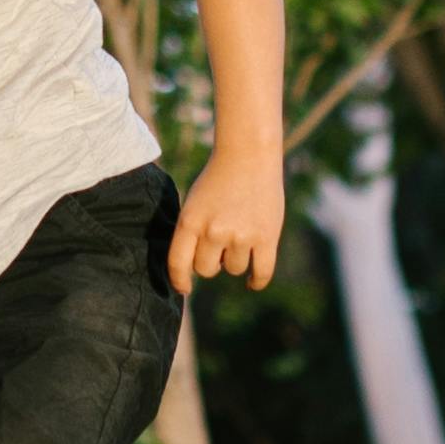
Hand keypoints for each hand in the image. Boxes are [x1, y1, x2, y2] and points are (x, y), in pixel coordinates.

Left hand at [169, 151, 284, 294]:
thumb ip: (192, 233)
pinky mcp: (267, 237)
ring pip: (234, 269)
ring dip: (234, 261)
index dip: (180, 281)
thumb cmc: (218, 179)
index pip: (178, 264)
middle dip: (211, 262)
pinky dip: (256, 282)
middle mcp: (214, 231)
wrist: (248, 154)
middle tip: (219, 247)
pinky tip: (252, 283)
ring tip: (239, 239)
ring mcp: (241, 235)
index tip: (185, 289)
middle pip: (207, 270)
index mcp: (190, 222)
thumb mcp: (194, 203)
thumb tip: (194, 269)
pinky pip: (262, 272)